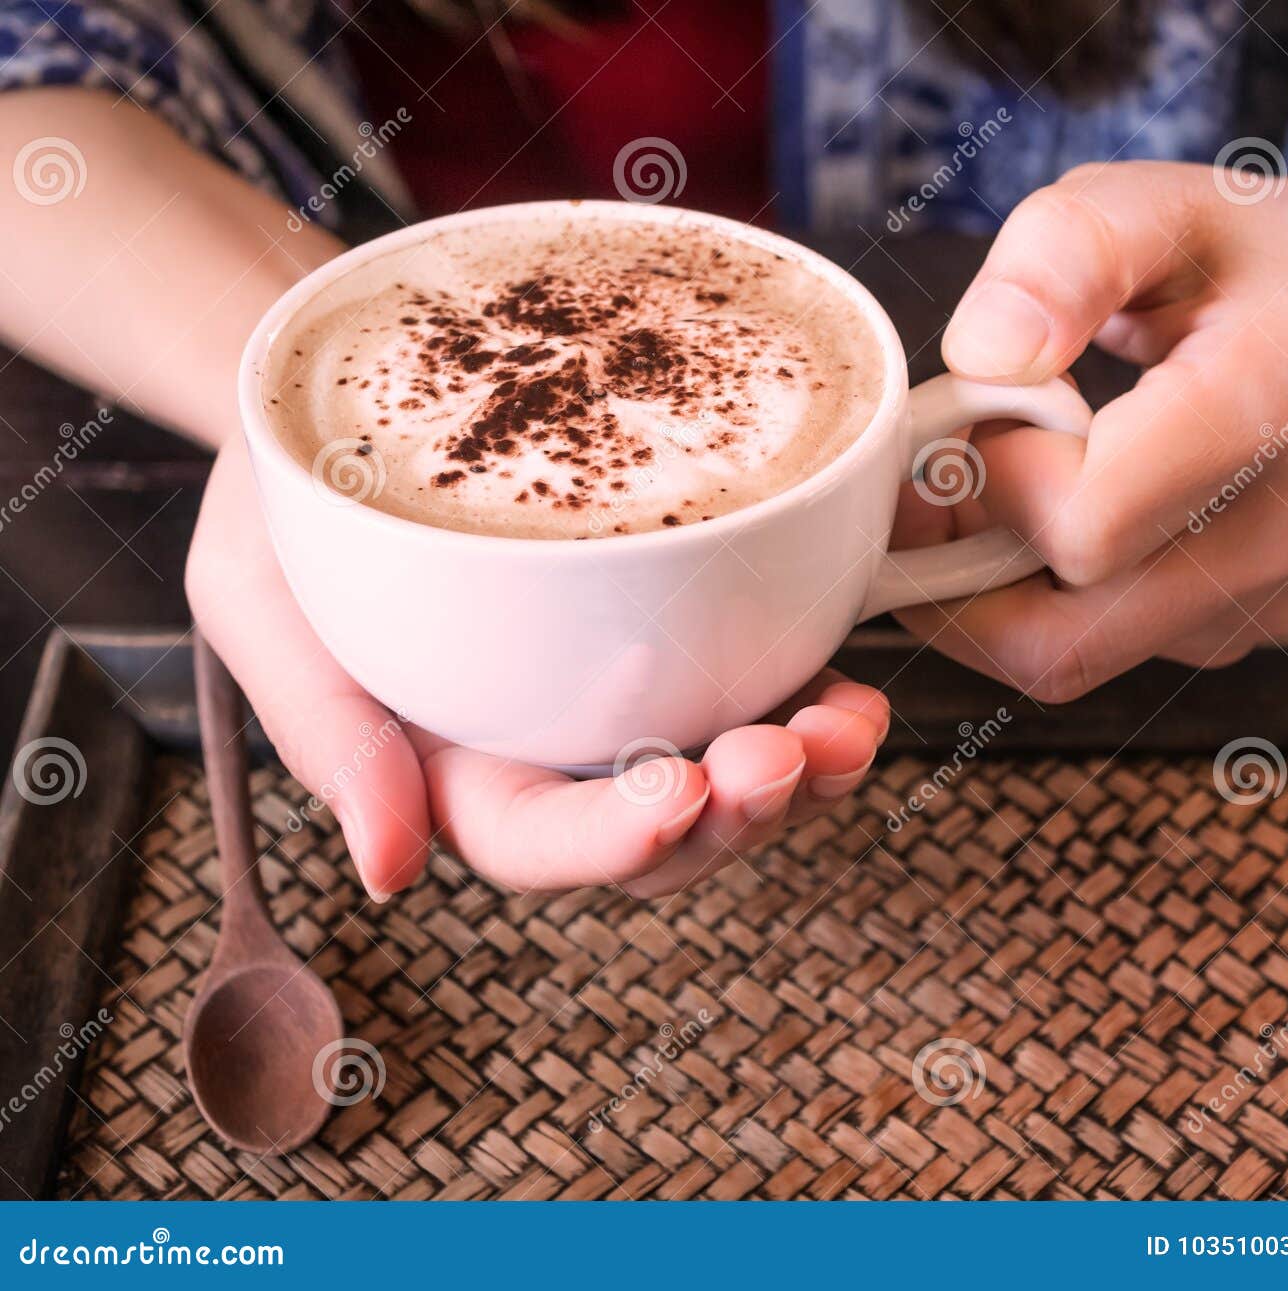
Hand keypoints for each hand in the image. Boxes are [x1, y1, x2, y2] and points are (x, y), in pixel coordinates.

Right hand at [186, 439, 887, 900]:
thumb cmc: (294, 497)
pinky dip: (813, 694)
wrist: (357, 390)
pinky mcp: (679, 631)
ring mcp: (625, 696)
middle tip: (786, 754)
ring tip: (850, 727)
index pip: (536, 841)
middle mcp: (553, 751)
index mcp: (452, 768)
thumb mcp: (258, 598)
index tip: (673, 796)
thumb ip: (318, 729)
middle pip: (661, 833)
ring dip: (803, 771)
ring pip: (729, 778)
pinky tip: (853, 681)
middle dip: (736, 813)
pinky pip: (760, 686)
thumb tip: (390, 869)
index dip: (610, 839)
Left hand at [893, 161, 1287, 697]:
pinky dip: (1036, 598)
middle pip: (1062, 637)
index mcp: (1277, 403)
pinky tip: (1053, 512)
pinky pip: (1095, 654)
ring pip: (1067, 658)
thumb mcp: (1147, 201)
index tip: (991, 407)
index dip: (998, 479)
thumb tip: (982, 357)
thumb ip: (1059, 253)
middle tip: (948, 472)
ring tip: (1007, 478)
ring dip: (992, 585)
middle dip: (963, 564)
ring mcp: (1275, 598)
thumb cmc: (1240, 253)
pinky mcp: (1245, 631)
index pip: (1088, 526)